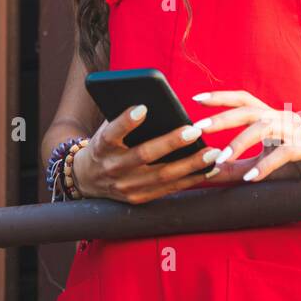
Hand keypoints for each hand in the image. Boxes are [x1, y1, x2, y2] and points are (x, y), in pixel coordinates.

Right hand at [71, 105, 222, 203]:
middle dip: (171, 143)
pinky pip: (169, 189)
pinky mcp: (139, 198)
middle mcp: (112, 168)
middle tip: (195, 130)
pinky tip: (209, 169)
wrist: (87, 180)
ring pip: (162, 176)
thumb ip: (125, 120)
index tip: (143, 108)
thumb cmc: (105, 145)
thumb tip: (157, 102)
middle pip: (144, 155)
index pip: (111, 133)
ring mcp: (126, 187)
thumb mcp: (106, 130)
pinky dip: (191, 180)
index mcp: (101, 147)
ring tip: (212, 152)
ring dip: (190, 165)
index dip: (126, 122)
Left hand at [192, 90, 300, 183]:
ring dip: (239, 143)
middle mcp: (285, 119)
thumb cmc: (300, 170)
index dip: (221, 97)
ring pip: (265, 127)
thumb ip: (237, 168)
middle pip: (249, 110)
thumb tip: (206, 170)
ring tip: (220, 160)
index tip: (195, 99)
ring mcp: (300, 131)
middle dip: (222, 118)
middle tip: (198, 128)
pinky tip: (251, 178)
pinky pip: (286, 152)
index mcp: (273, 118)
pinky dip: (266, 165)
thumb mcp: (262, 169)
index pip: (244, 100)